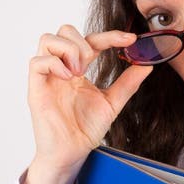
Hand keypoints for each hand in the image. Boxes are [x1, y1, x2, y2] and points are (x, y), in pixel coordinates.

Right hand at [27, 24, 152, 173]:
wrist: (72, 153)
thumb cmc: (85, 130)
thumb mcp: (112, 103)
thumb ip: (127, 84)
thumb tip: (147, 65)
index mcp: (79, 69)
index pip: (91, 40)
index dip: (110, 35)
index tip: (130, 39)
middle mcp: (62, 69)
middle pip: (64, 31)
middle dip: (83, 41)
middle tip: (91, 64)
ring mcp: (48, 77)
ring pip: (47, 39)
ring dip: (68, 49)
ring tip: (78, 71)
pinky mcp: (36, 89)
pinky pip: (37, 62)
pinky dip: (54, 63)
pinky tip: (68, 78)